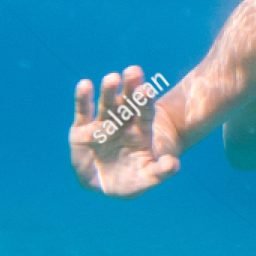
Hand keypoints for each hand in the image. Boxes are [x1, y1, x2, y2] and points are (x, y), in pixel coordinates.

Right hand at [70, 66, 179, 196]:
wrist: (107, 183)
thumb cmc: (132, 178)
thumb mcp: (148, 176)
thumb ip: (161, 171)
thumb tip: (173, 164)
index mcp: (140, 132)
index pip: (144, 114)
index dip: (145, 102)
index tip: (147, 89)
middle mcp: (122, 124)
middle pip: (127, 104)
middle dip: (129, 89)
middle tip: (133, 71)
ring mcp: (102, 124)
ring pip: (106, 105)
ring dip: (109, 92)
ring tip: (112, 78)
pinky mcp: (81, 130)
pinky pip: (83, 112)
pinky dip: (83, 99)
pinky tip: (84, 84)